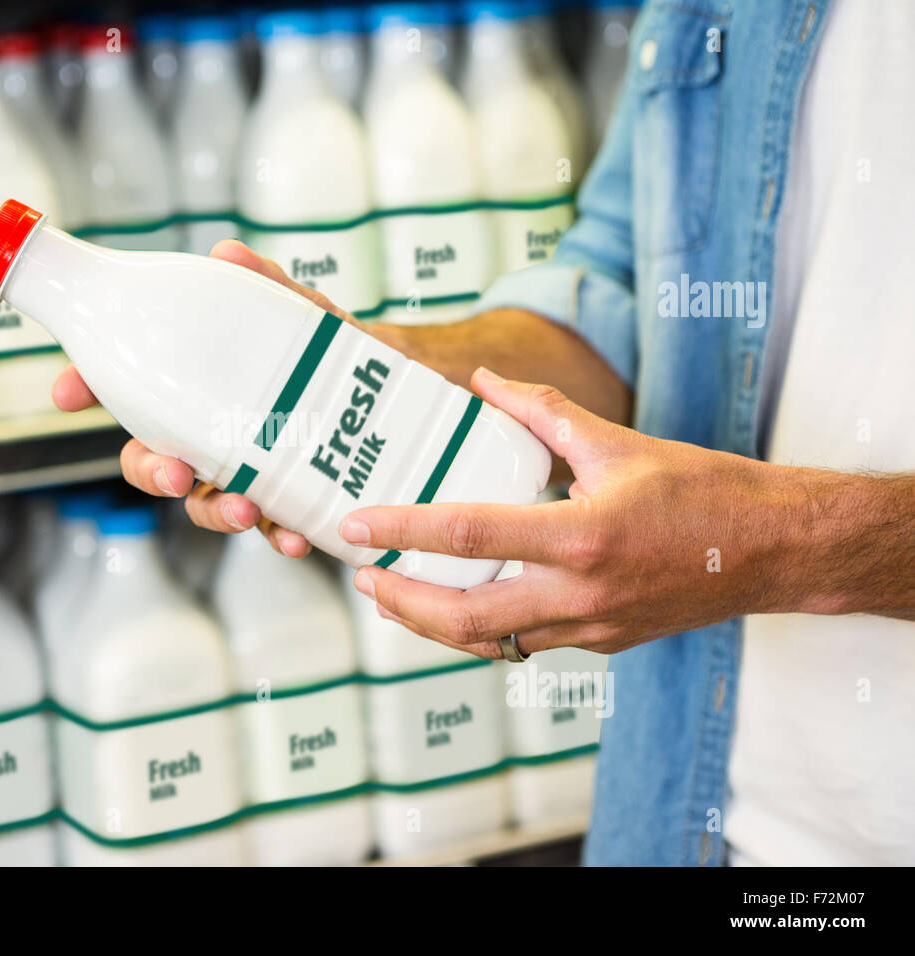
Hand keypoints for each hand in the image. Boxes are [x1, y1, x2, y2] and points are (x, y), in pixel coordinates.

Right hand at [52, 238, 369, 557]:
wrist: (395, 382)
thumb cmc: (328, 350)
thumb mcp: (299, 313)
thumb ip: (266, 286)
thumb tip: (229, 253)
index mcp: (193, 390)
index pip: (126, 391)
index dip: (86, 389)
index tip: (66, 393)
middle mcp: (208, 437)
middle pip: (153, 463)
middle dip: (152, 472)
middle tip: (172, 473)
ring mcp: (246, 474)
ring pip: (207, 504)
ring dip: (218, 512)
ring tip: (244, 509)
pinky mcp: (289, 501)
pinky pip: (272, 527)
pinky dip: (280, 535)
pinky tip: (294, 534)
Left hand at [341, 367, 800, 658]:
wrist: (773, 550)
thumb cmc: (701, 490)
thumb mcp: (617, 442)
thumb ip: (542, 412)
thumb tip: (484, 381)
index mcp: (581, 535)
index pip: (466, 536)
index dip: (401, 531)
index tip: (354, 527)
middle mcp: (580, 592)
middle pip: (464, 616)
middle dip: (402, 602)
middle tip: (363, 579)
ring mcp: (590, 627)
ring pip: (489, 641)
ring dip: (434, 622)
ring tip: (395, 596)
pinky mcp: (601, 641)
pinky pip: (525, 643)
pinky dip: (482, 628)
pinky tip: (460, 603)